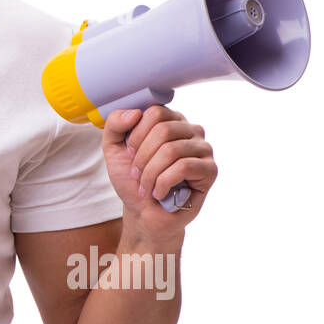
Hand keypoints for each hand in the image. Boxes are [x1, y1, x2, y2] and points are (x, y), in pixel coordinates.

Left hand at [100, 105, 217, 243]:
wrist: (142, 211)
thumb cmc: (132, 178)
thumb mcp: (113, 148)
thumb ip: (114, 124)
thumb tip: (135, 113)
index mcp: (170, 119)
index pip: (155, 112)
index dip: (136, 135)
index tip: (130, 154)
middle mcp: (190, 130)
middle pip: (163, 130)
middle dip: (142, 157)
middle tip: (136, 174)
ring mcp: (203, 149)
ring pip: (172, 150)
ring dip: (150, 173)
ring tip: (146, 186)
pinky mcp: (210, 170)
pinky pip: (184, 167)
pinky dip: (163, 183)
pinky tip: (159, 193)